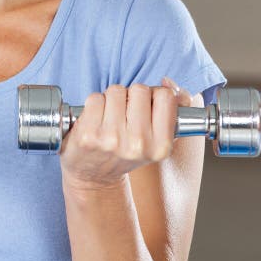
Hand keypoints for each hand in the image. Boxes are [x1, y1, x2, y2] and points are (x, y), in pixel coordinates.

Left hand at [59, 77, 192, 190]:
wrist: (94, 176)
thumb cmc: (126, 151)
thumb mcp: (156, 139)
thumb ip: (171, 109)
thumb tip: (169, 83)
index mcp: (161, 146)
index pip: (165, 97)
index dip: (154, 95)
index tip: (147, 105)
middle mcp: (138, 144)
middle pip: (139, 89)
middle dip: (132, 96)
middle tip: (126, 112)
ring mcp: (112, 139)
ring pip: (117, 91)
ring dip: (112, 98)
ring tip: (111, 117)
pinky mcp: (88, 134)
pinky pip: (95, 98)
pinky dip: (95, 104)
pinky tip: (96, 120)